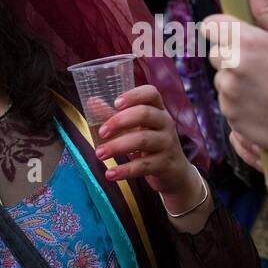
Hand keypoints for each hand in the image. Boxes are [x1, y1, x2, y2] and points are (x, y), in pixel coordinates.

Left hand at [94, 83, 195, 200]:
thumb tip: (92, 101)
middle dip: (119, 121)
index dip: (134, 95)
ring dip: (117, 146)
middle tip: (101, 132)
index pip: (151, 93)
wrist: (175, 172)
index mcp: (158, 110)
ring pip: (142, 140)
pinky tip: (111, 174)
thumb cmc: (152, 144)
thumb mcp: (136, 128)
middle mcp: (166, 123)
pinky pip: (144, 165)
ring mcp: (167, 144)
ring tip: (99, 154)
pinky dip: (125, 170)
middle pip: (145, 114)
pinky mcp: (165, 164)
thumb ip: (115, 116)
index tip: (116, 103)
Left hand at [203, 0, 267, 165]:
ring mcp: (228, 93)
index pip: (211, 25)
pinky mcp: (229, 115)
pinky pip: (226, 100)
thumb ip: (267, 10)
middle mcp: (231, 66)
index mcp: (246, 41)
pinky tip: (263, 102)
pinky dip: (239, 99)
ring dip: (235, 78)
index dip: (222, 27)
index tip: (236, 33)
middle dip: (232, 53)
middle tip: (260, 61)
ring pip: (221, 77)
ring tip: (265, 85)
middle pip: (216, 51)